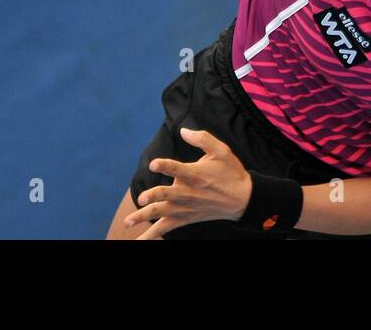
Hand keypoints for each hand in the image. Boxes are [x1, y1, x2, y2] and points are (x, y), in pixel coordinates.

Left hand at [123, 127, 253, 239]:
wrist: (242, 199)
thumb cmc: (230, 172)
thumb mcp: (222, 150)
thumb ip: (202, 138)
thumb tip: (183, 131)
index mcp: (196, 175)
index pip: (177, 169)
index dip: (165, 166)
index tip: (153, 164)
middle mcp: (188, 193)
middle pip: (167, 195)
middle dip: (153, 197)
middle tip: (142, 199)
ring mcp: (185, 207)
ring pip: (161, 213)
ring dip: (143, 217)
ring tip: (127, 221)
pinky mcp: (185, 218)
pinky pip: (166, 227)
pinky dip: (152, 235)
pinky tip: (139, 240)